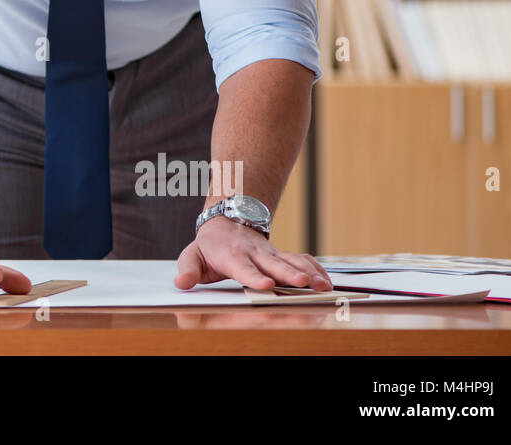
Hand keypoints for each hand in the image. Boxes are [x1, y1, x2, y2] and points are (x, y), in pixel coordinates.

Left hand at [174, 216, 332, 291]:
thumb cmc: (209, 247)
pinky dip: (317, 269)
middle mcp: (255, 254)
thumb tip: (182, 282)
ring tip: (323, 286)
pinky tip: (328, 282)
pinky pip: (303, 260)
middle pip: (274, 265)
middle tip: (304, 283)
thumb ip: (187, 269)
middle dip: (289, 274)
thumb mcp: (192, 256)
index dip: (254, 276)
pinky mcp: (283, 256)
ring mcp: (271, 254)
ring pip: (293, 261)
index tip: (266, 285)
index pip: (243, 267)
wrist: (226, 224)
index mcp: (232, 255)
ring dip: (309, 273)